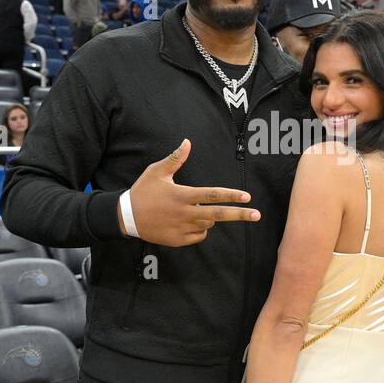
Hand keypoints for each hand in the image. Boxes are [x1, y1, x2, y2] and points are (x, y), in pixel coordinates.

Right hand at [126, 139, 259, 246]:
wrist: (126, 217)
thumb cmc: (143, 191)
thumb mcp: (157, 172)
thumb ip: (175, 158)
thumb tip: (187, 142)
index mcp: (182, 195)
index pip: (212, 195)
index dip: (231, 195)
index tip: (247, 196)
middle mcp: (185, 213)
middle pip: (218, 214)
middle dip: (240, 215)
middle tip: (257, 215)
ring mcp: (182, 228)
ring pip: (208, 223)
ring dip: (209, 217)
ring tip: (194, 209)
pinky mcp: (178, 240)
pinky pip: (199, 235)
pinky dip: (199, 229)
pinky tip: (187, 221)